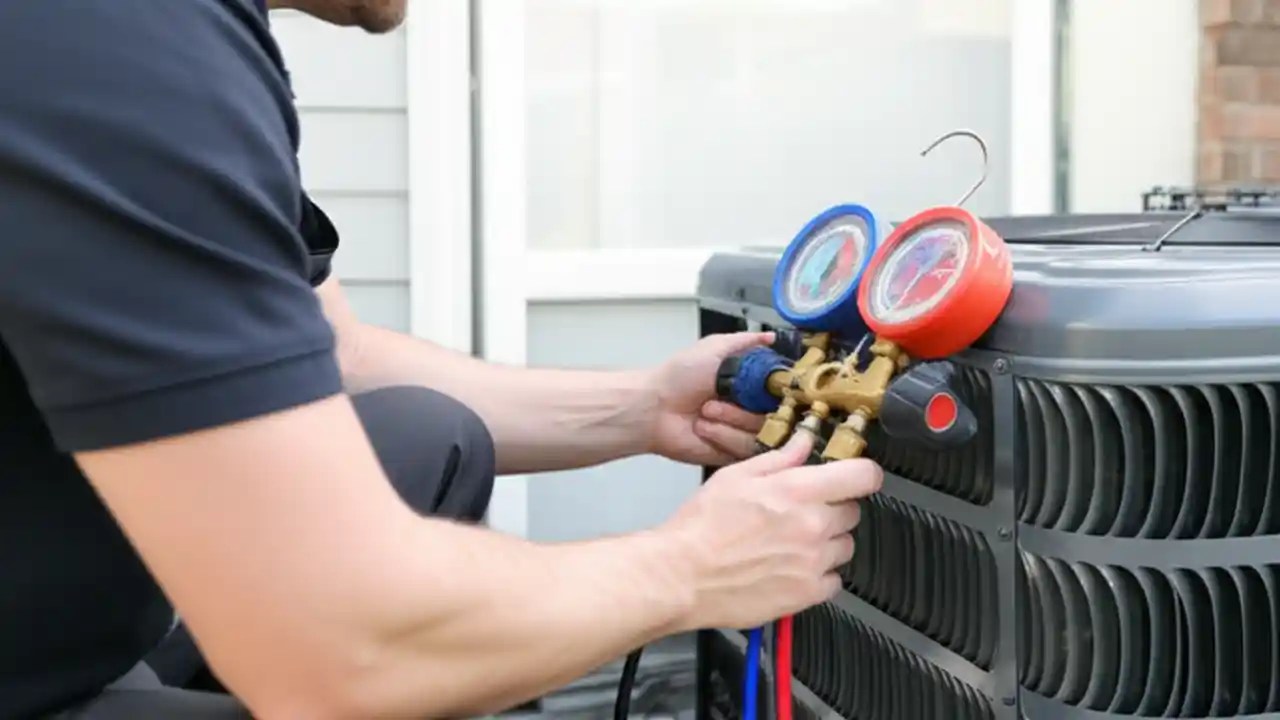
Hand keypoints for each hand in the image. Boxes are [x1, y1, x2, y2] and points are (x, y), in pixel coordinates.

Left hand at [645, 331, 776, 465]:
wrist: (654, 408)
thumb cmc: (678, 377)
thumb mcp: (714, 348)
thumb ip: (746, 342)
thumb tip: (771, 337)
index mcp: (749, 386)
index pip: (783, 392)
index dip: (782, 392)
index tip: (774, 390)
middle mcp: (750, 410)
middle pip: (778, 415)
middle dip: (747, 406)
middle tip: (719, 397)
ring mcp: (743, 433)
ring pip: (763, 433)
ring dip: (731, 420)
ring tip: (705, 412)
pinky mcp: (733, 455)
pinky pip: (747, 450)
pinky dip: (724, 436)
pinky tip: (704, 428)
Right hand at [660, 432, 882, 630]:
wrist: (681, 576)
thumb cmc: (700, 527)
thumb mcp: (735, 477)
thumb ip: (779, 459)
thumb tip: (804, 442)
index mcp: (798, 491)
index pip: (863, 476)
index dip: (862, 473)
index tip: (854, 476)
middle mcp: (813, 526)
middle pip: (852, 512)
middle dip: (832, 508)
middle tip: (800, 512)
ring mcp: (813, 563)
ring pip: (844, 546)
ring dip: (827, 542)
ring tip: (791, 543)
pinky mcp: (807, 594)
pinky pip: (833, 581)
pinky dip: (819, 575)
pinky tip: (791, 568)